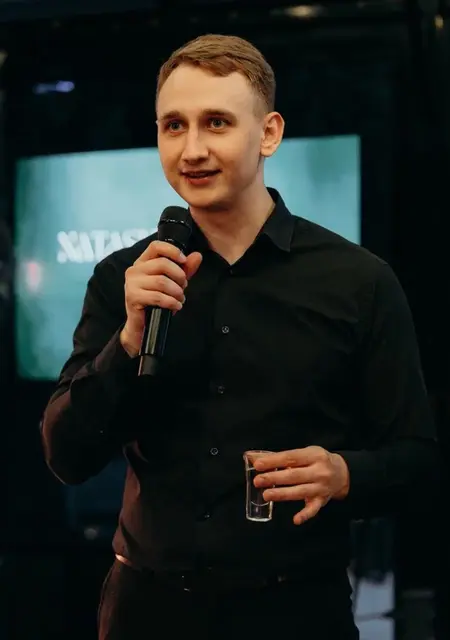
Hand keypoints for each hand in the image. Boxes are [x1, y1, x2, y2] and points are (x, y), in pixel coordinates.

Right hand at [120, 240, 201, 355]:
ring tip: (180, 298)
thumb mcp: (173, 283)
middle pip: (162, 264)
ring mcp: (131, 283)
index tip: (184, 261)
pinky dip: (171, 302)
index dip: (172, 251)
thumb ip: (185, 269)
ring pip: (161, 281)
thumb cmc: (156, 301)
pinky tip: (176, 306)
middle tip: (183, 287)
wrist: (142, 325)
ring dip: (176, 291)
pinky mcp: (132, 297)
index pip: (156, 246)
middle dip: (179, 276)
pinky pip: (157, 296)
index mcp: (142, 262)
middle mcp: (134, 270)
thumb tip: (197, 256)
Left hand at [253, 446, 349, 525]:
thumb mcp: (303, 453)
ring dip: (282, 494)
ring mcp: (321, 487)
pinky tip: (296, 519)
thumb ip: (280, 457)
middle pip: (294, 475)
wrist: (342, 472)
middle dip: (274, 478)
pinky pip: (313, 509)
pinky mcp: (322, 501)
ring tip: (266, 495)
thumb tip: (253, 457)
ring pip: (300, 492)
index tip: (258, 464)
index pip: (290, 458)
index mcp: (313, 455)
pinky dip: (305, 515)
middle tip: (258, 481)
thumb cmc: (317, 460)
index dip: (274, 461)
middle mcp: (319, 471)